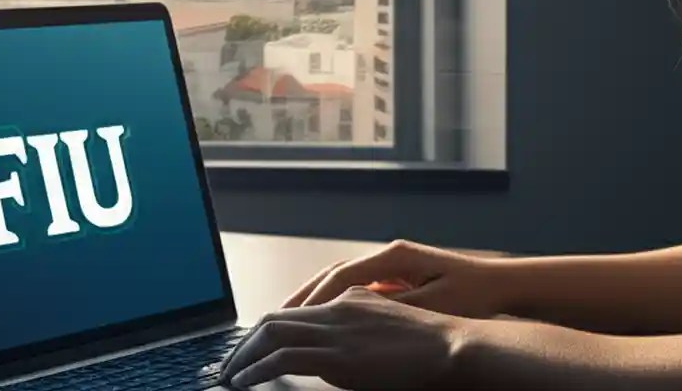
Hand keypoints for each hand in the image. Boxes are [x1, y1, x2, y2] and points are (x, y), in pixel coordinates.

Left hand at [219, 286, 469, 388]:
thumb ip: (366, 332)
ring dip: (244, 355)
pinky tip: (245, 382)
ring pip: (272, 333)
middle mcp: (338, 307)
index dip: (269, 329)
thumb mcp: (395, 328)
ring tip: (230, 375)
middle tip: (230, 363)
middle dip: (247, 342)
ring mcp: (336, 328)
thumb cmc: (434, 346)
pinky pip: (283, 357)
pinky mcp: (336, 353)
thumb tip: (345, 354)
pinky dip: (256, 368)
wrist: (452, 347)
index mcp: (352, 299)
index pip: (298, 311)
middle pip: (277, 318)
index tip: (252, 348)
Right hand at [282, 239, 506, 318]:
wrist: (502, 284)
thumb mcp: (433, 305)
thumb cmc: (474, 295)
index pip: (342, 276)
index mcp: (394, 256)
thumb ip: (394, 309)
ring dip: (317, 299)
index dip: (314, 299)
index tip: (290, 319)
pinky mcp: (398, 276)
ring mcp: (392, 264)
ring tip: (289, 320)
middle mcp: (389, 254)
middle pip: (334, 273)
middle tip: (274, 318)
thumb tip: (354, 317)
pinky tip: (324, 322)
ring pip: (343, 280)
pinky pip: (358, 288)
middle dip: (304, 296)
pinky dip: (337, 303)